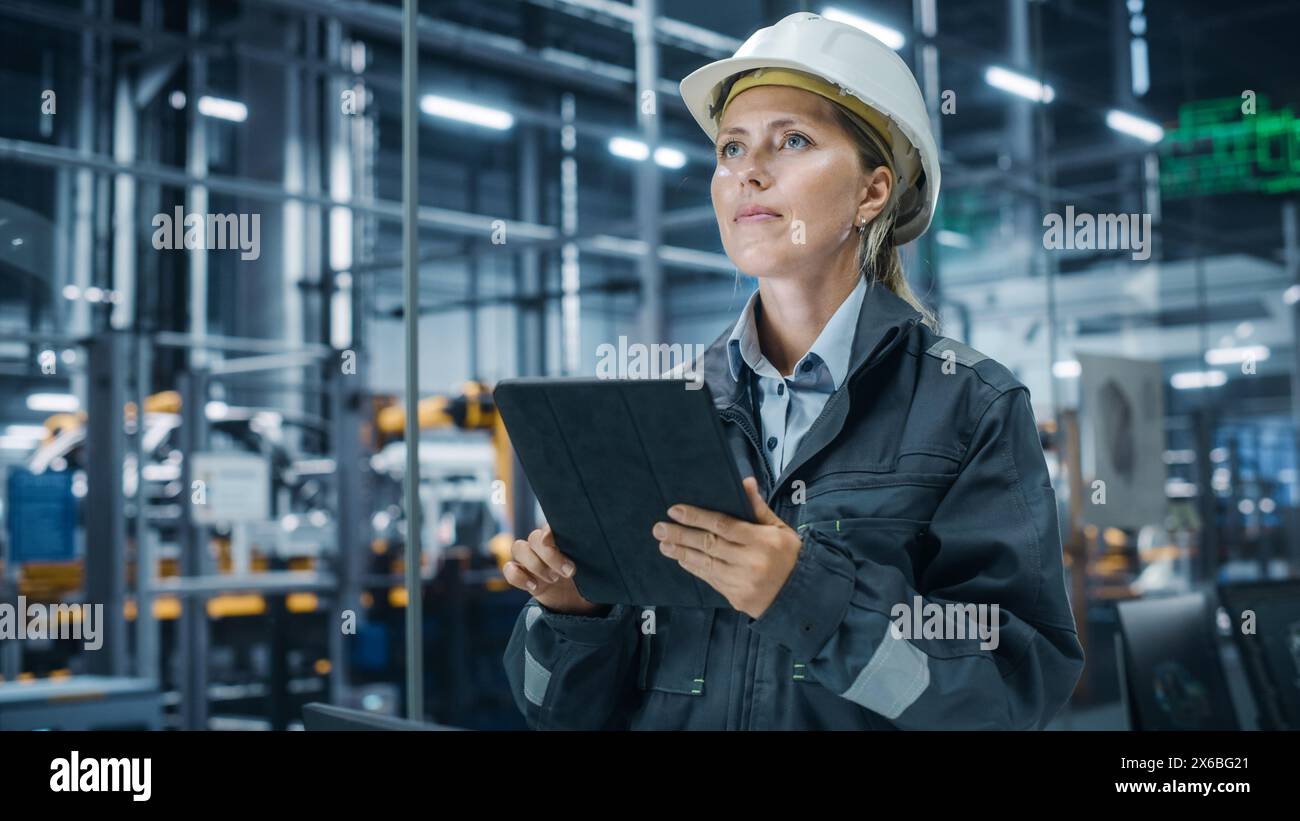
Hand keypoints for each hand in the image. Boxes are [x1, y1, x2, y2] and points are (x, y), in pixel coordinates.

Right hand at [503, 525, 605, 615]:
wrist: (581, 602)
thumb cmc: (589, 577)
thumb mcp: (593, 564)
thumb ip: (590, 551)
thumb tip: (599, 540)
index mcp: (560, 536)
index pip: (549, 526)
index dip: (548, 531)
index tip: (551, 540)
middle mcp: (543, 544)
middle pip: (533, 538)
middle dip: (549, 556)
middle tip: (569, 572)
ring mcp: (530, 559)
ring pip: (518, 548)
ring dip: (534, 564)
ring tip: (553, 580)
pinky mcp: (523, 575)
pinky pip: (509, 570)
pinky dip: (519, 577)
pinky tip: (535, 587)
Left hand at [652, 476, 801, 618]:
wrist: (802, 595)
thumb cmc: (790, 556)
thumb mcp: (780, 529)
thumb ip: (758, 508)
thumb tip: (745, 482)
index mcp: (762, 540)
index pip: (723, 525)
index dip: (697, 517)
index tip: (675, 510)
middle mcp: (750, 561)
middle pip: (709, 544)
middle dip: (681, 535)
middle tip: (659, 528)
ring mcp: (742, 582)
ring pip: (705, 564)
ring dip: (681, 552)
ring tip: (664, 544)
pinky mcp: (736, 597)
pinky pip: (710, 580)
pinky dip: (694, 568)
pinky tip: (682, 559)